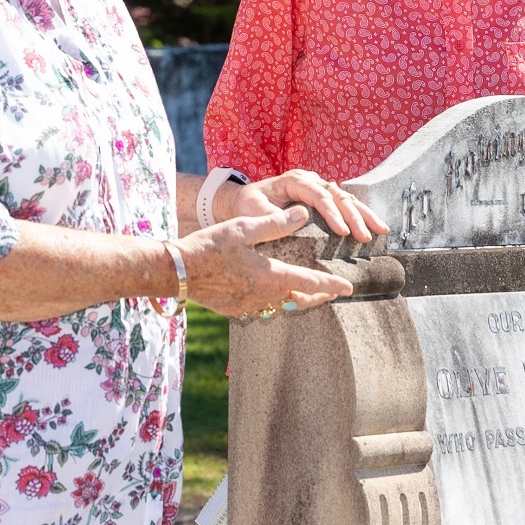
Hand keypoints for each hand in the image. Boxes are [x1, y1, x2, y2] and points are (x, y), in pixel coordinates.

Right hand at [180, 206, 353, 318]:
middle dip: (318, 297)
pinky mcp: (234, 310)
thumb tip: (303, 214)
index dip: (331, 284)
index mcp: (268, 275)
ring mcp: (248, 306)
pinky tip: (271, 294)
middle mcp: (262, 295)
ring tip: (306, 293)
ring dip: (297, 300)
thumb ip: (274, 223)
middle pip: (299, 301)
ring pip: (282, 307)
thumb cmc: (208, 246)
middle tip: (332, 293)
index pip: (308, 282)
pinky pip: (262, 309)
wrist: (175, 272)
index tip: (349, 287)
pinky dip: (274, 303)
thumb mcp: (241, 228)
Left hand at [229, 170, 386, 242]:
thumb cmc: (249, 205)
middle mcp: (311, 180)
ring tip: (381, 230)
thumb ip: (272, 216)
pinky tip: (373, 226)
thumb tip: (300, 218)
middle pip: (338, 196)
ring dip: (365, 215)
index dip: (332, 214)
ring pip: (347, 198)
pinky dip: (360, 215)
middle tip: (366, 237)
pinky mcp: (323, 197)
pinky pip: (345, 204)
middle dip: (355, 216)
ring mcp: (319, 187)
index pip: (319, 196)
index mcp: (295, 181)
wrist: (245, 199)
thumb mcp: (254, 210)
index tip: (342, 232)